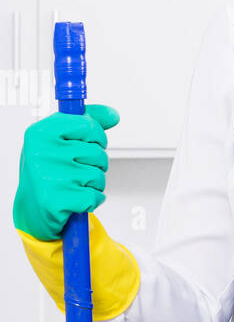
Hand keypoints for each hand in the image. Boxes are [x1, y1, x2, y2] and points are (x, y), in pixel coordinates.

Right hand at [12, 104, 118, 240]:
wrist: (32, 206)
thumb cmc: (50, 168)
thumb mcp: (60, 139)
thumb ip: (87, 122)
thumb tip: (113, 115)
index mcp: (41, 132)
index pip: (89, 125)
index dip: (97, 136)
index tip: (92, 142)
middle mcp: (42, 153)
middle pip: (97, 153)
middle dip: (96, 163)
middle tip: (77, 168)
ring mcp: (49, 177)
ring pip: (98, 175)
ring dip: (94, 183)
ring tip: (75, 184)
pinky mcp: (58, 201)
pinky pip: (95, 196)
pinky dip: (92, 200)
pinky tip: (76, 199)